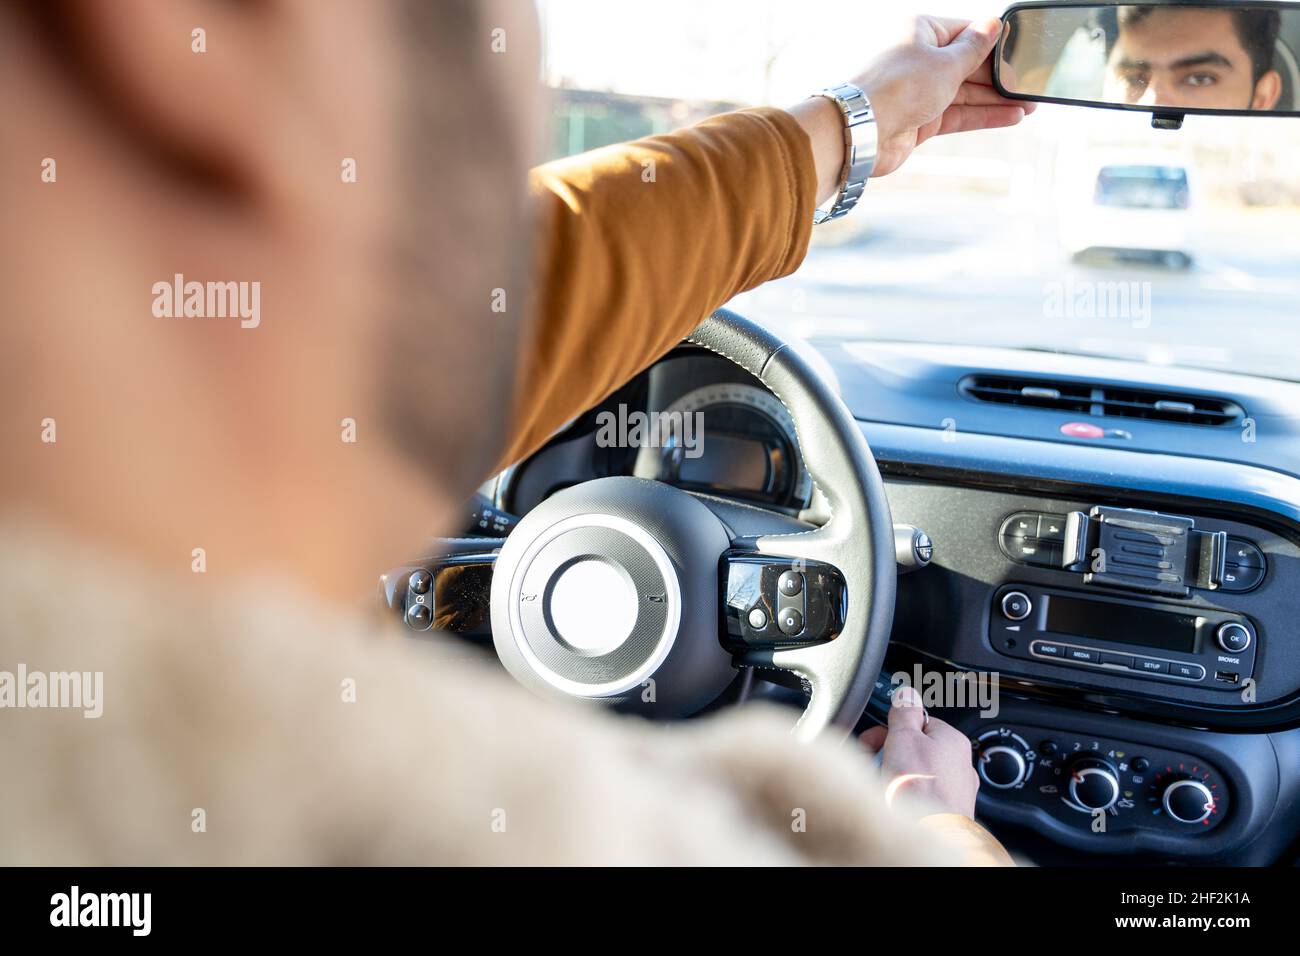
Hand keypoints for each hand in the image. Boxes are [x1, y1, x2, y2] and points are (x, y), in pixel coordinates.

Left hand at [790, 15, 1034, 201]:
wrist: (861, 131)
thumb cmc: (898, 87)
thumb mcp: (946, 62)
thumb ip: (974, 48)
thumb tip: (993, 25)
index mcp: (920, 30)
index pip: (966, 32)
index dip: (995, 44)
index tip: (1022, 54)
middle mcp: (918, 58)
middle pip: (968, 64)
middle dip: (999, 76)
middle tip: (1030, 85)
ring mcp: (918, 91)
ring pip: (965, 92)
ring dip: (996, 99)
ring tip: (1029, 105)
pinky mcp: (919, 119)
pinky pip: (958, 114)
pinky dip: (982, 115)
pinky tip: (1009, 116)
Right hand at [859, 685, 980, 818]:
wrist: (930, 832)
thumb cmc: (921, 787)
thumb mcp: (904, 737)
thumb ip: (904, 712)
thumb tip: (907, 693)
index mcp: (952, 740)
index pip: (917, 723)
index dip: (891, 730)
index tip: (875, 738)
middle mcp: (959, 764)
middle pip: (915, 749)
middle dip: (890, 755)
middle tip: (875, 764)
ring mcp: (954, 791)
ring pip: (915, 774)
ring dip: (894, 776)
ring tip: (883, 786)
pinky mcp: (945, 812)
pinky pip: (918, 796)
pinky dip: (904, 797)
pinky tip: (894, 803)